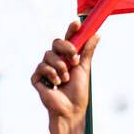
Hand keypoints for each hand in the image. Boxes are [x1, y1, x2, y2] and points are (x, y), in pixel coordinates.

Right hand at [31, 19, 99, 133]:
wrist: (71, 110)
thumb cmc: (78, 92)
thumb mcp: (84, 68)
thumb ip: (87, 51)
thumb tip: (97, 33)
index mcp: (67, 57)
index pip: (68, 39)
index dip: (71, 30)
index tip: (77, 23)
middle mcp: (55, 60)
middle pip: (55, 42)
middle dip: (66, 48)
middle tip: (74, 59)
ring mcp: (45, 69)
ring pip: (48, 55)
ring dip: (60, 67)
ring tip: (65, 79)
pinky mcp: (37, 78)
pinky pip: (41, 68)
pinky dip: (51, 75)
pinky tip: (55, 85)